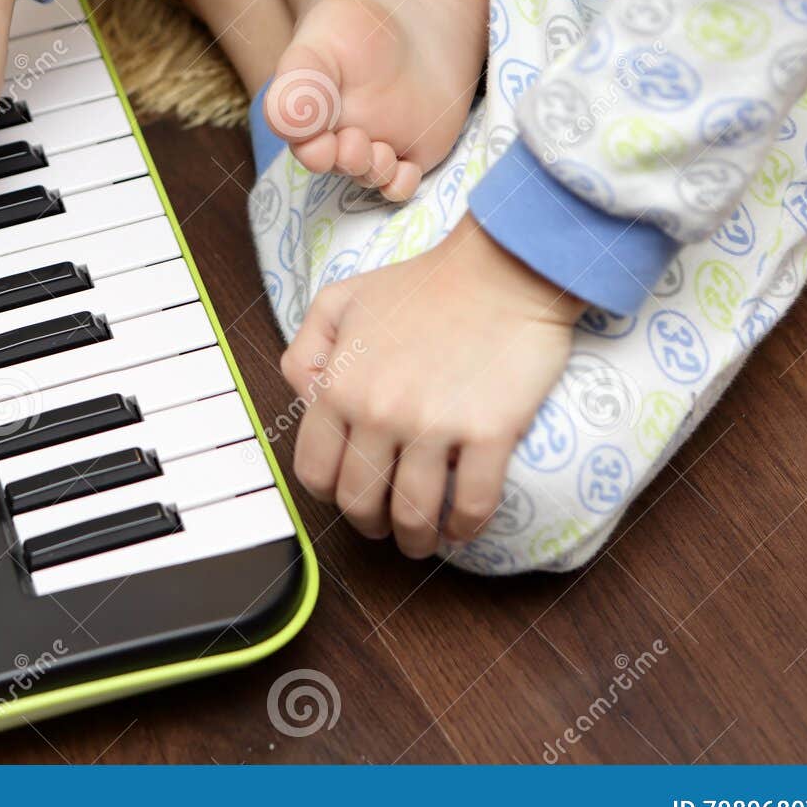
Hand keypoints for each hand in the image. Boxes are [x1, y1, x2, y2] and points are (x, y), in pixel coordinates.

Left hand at [280, 214, 584, 557]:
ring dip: (416, 539)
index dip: (330, 494)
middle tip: (386, 525)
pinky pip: (472, 504)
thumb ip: (307, 347)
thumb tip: (303, 396)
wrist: (503, 267)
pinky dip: (466, 527)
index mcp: (340, 386)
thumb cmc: (425, 284)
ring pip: (413, 514)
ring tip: (425, 539)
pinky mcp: (490, 432)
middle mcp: (379, 411)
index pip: (315, 471)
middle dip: (370, 525)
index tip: (349, 496)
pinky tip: (464, 527)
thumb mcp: (341, 299)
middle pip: (360, 502)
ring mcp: (434, 424)